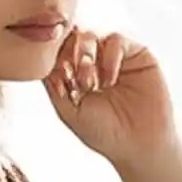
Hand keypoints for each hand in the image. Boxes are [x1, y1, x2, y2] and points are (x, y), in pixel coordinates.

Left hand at [42, 26, 176, 164]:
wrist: (140, 146)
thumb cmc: (105, 133)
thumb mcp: (68, 111)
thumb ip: (53, 84)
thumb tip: (40, 58)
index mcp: (75, 73)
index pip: (56, 50)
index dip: (52, 56)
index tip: (57, 76)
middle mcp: (94, 62)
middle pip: (71, 37)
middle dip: (67, 53)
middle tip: (74, 79)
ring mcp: (115, 57)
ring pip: (91, 35)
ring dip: (85, 54)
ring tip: (90, 83)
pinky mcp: (137, 54)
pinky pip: (117, 40)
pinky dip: (109, 57)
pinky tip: (109, 81)